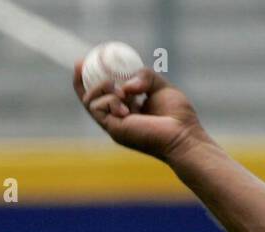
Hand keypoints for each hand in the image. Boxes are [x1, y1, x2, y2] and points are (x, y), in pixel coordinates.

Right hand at [73, 63, 207, 161]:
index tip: (85, 61)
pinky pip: (96, 107)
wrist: (184, 137)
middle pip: (89, 97)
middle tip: (80, 63)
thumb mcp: (160, 87)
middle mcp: (119, 118)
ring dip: (103, 87)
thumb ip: (144, 76)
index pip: (104, 93)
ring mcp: (114, 125)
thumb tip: (126, 85)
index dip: (92, 77)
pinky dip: (108, 98)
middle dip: (82, 79)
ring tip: (124, 91)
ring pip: (90, 100)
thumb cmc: (178, 117)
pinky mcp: (113, 129)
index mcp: (129, 110)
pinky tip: (126, 103)